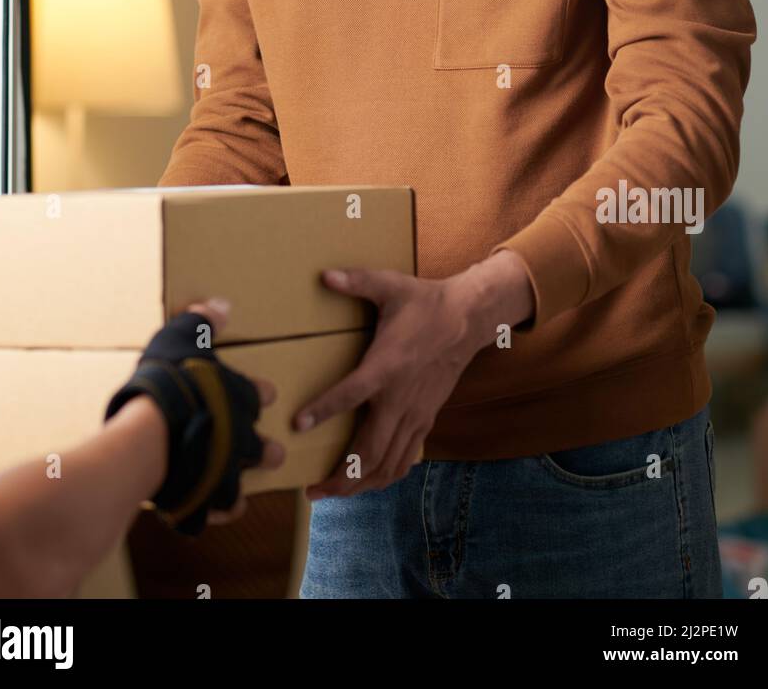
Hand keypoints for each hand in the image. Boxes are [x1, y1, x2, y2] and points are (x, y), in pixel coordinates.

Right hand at [185, 299, 284, 523]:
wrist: (153, 435)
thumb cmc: (170, 380)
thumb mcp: (184, 335)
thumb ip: (202, 322)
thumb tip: (220, 306)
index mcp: (240, 398)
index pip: (259, 395)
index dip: (258, 394)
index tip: (263, 395)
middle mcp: (240, 439)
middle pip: (263, 450)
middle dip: (266, 452)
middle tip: (270, 452)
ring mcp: (222, 475)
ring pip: (239, 490)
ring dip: (237, 489)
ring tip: (235, 492)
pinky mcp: (200, 504)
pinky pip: (207, 516)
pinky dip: (204, 515)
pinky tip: (201, 512)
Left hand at [292, 267, 487, 500]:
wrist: (469, 318)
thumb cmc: (425, 302)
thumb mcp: (390, 286)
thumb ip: (357, 281)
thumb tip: (324, 275)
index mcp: (387, 365)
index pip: (351, 393)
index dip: (324, 409)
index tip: (298, 425)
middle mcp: (401, 397)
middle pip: (370, 451)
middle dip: (341, 477)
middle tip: (312, 491)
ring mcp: (415, 413)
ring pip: (388, 463)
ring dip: (360, 484)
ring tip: (333, 493)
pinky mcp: (426, 418)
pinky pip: (405, 457)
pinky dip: (385, 474)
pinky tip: (367, 480)